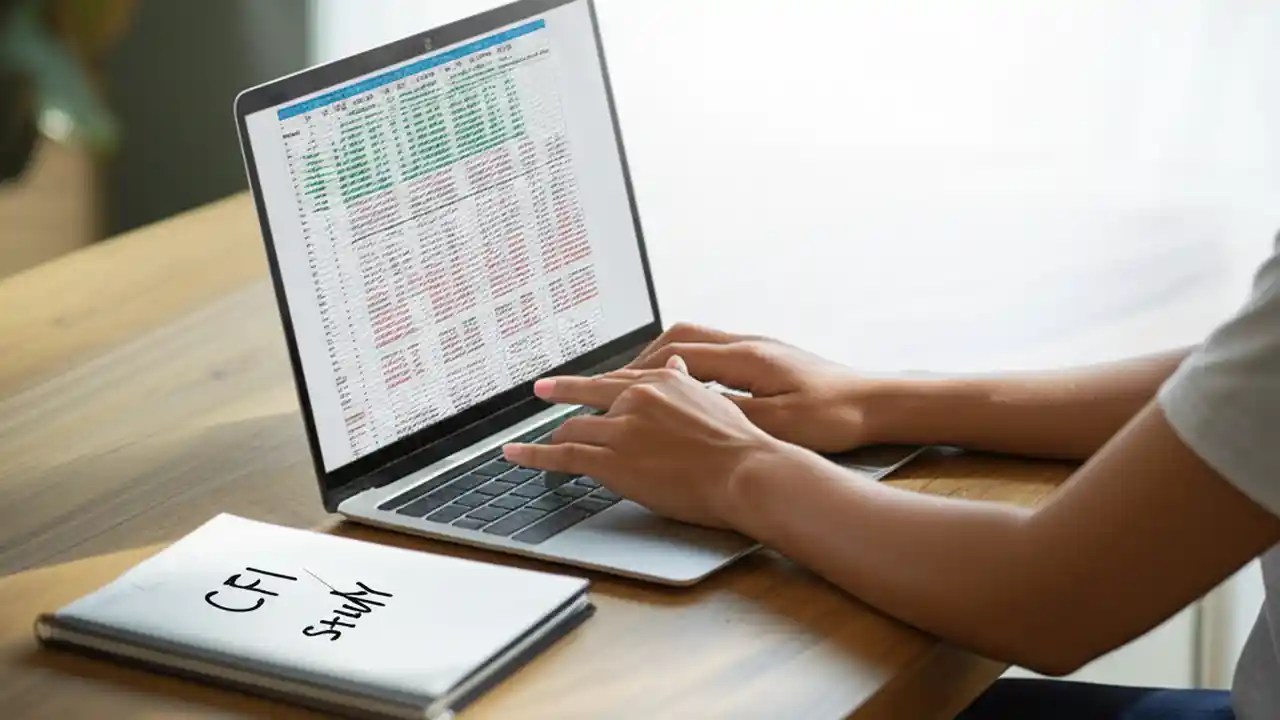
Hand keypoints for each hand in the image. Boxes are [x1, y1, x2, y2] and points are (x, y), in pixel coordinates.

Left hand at [502, 368, 789, 528]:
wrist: (746, 471)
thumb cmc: (741, 445)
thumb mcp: (715, 401)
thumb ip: (687, 383)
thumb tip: (674, 362)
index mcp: (663, 379)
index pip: (616, 378)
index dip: (591, 381)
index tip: (573, 379)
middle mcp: (638, 396)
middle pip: (589, 399)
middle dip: (563, 397)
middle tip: (541, 391)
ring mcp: (622, 427)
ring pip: (574, 429)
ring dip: (553, 437)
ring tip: (533, 443)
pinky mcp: (611, 460)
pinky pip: (562, 456)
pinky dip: (532, 455)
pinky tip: (514, 455)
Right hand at [625, 323, 882, 452]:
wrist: (877, 402)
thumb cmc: (835, 414)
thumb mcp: (777, 423)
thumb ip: (728, 413)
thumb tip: (684, 410)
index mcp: (745, 357)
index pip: (675, 355)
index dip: (636, 371)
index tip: (606, 385)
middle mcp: (747, 344)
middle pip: (678, 338)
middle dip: (639, 359)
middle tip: (611, 383)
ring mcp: (757, 348)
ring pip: (694, 342)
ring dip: (662, 360)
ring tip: (638, 386)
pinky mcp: (766, 359)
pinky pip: (712, 354)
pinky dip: (686, 368)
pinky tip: (683, 390)